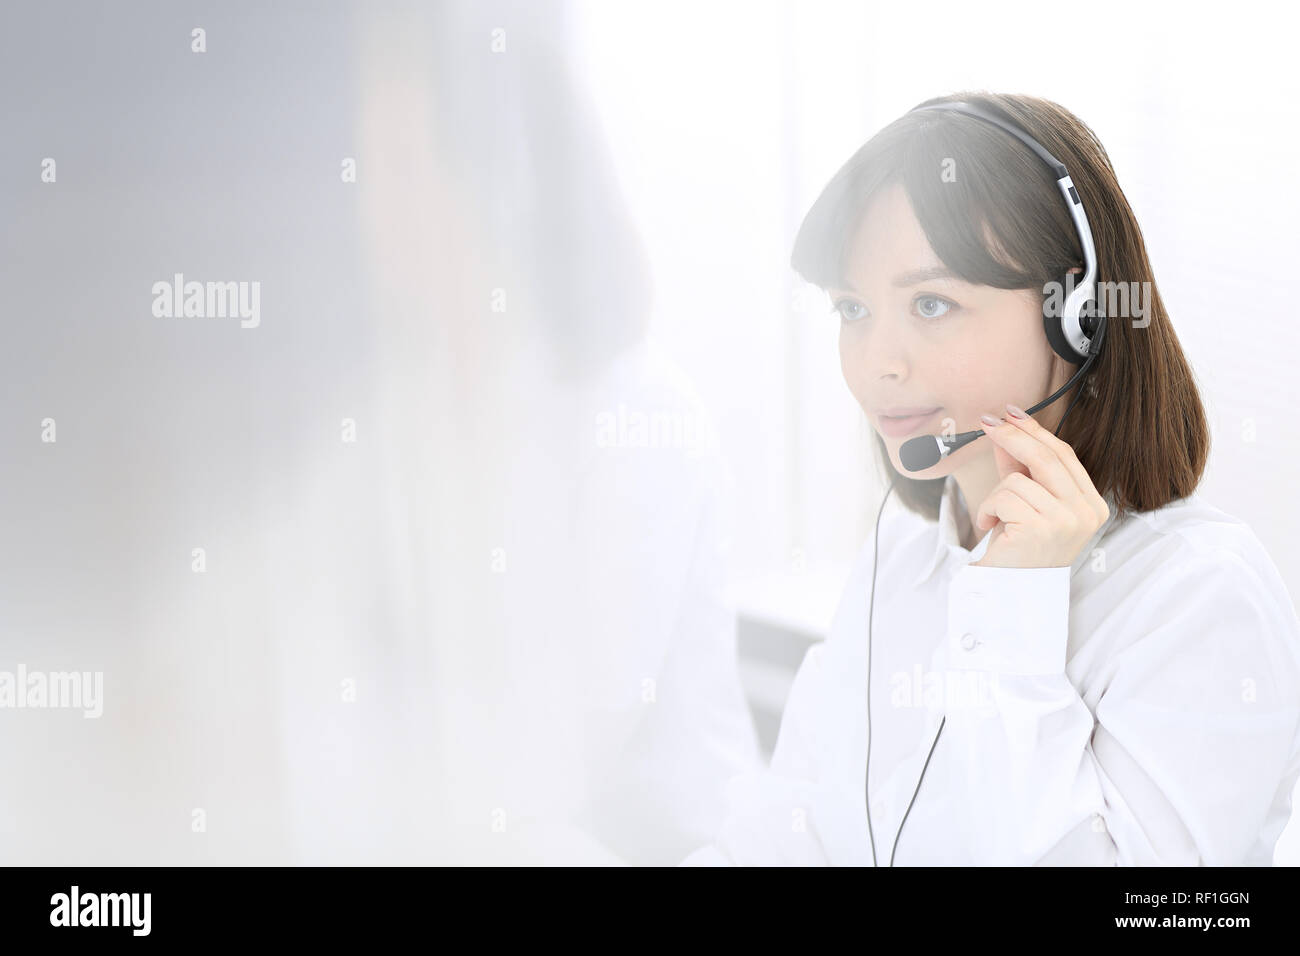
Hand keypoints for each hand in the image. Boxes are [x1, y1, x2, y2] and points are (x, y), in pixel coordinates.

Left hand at [970, 403, 1108, 568]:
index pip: (1064, 455)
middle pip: (1046, 457)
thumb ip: (1020, 467)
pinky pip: (1003, 497)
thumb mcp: (1025, 501)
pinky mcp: (1040, 529)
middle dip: (1013, 435)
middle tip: (987, 422)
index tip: (1012, 412)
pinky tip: (991, 527)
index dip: (1035, 430)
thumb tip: (1005, 427)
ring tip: (995, 517)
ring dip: (995, 495)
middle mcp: (1086, 512)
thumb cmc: (1019, 546)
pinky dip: (987, 509)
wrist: (1010, 590)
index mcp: (1091, 503)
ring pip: (1018, 479)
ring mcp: (1066, 521)